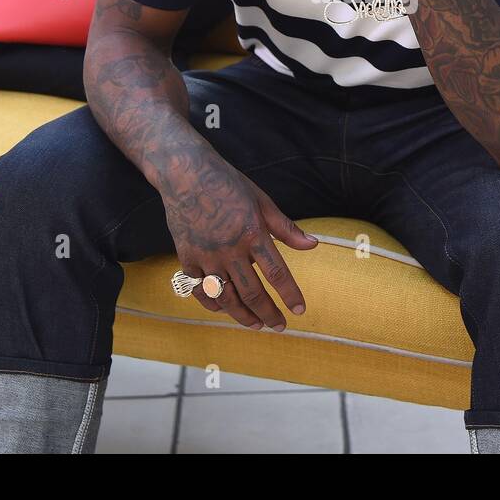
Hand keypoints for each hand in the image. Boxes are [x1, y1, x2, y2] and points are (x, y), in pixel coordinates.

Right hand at [162, 157, 317, 330]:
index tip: (299, 310)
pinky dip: (213, 304)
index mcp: (253, 233)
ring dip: (243, 316)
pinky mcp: (187, 258)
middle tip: (279, 326)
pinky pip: (200, 291)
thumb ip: (286, 228)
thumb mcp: (262, 201)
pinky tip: (225, 309)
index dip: (290, 295)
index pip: (277, 273)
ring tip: (256, 325)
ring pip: (226, 298)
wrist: (185, 174)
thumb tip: (313, 245)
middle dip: (269, 314)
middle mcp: (230, 249)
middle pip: (252, 293)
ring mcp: (206, 256)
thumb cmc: (228, 184)